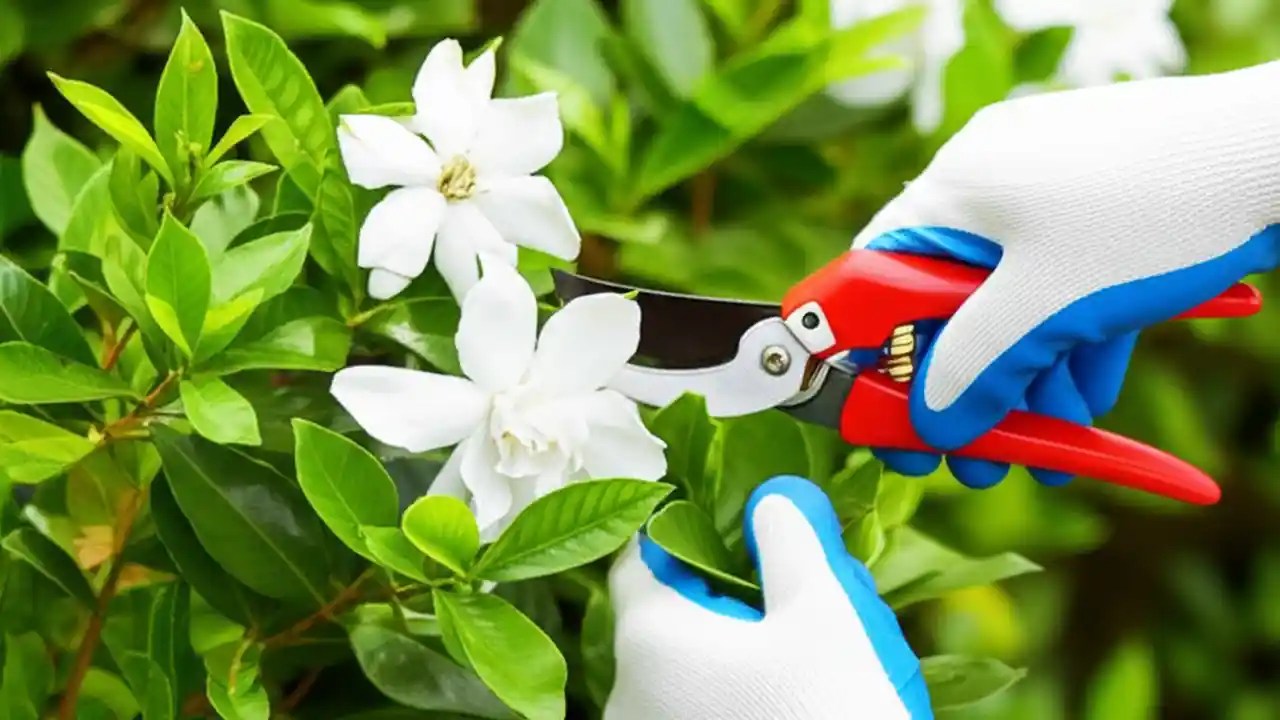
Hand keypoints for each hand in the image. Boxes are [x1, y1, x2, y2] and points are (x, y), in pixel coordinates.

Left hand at [604, 477, 931, 719]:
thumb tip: (773, 497)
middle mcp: (627, 694)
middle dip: (732, 594)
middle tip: (798, 596)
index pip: (644, 552)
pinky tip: (793, 701)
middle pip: (670, 612)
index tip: (744, 529)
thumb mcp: (828, 611)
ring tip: (808, 656)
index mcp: (649, 637)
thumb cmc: (834, 716)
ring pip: (686, 668)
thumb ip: (792, 537)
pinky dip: (733, 694)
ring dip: (738, 649)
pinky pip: (694, 711)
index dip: (693, 528)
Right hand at [852, 60, 1279, 488]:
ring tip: (1048, 455)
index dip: (867, 355)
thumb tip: (932, 425)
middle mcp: (991, 187)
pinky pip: (1061, 291)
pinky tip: (1087, 412)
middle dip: (965, 391)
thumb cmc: (1158, 208)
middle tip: (971, 458)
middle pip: (945, 307)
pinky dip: (1068, 349)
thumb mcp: (1048, 305)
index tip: (878, 417)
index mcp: (954, 190)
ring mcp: (1051, 197)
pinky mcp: (1102, 213)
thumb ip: (974, 368)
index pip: (871, 278)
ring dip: (1024, 386)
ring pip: (1011, 308)